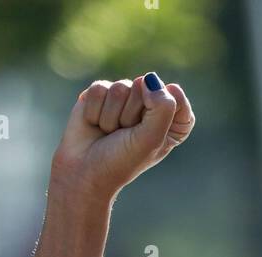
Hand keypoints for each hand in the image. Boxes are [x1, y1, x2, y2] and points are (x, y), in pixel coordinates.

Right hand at [51, 72, 194, 203]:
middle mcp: (148, 106)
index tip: (151, 132)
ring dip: (112, 116)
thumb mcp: (151, 139)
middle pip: (146, 88)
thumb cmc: (121, 161)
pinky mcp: (101, 94)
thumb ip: (162, 108)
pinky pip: (100, 88)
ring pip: (121, 87)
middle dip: (131, 115)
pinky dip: (96, 110)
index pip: (177, 98)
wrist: (85, 172)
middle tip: (124, 135)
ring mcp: (124, 98)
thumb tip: (149, 79)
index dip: (162, 111)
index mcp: (170, 122)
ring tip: (109, 132)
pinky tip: (95, 124)